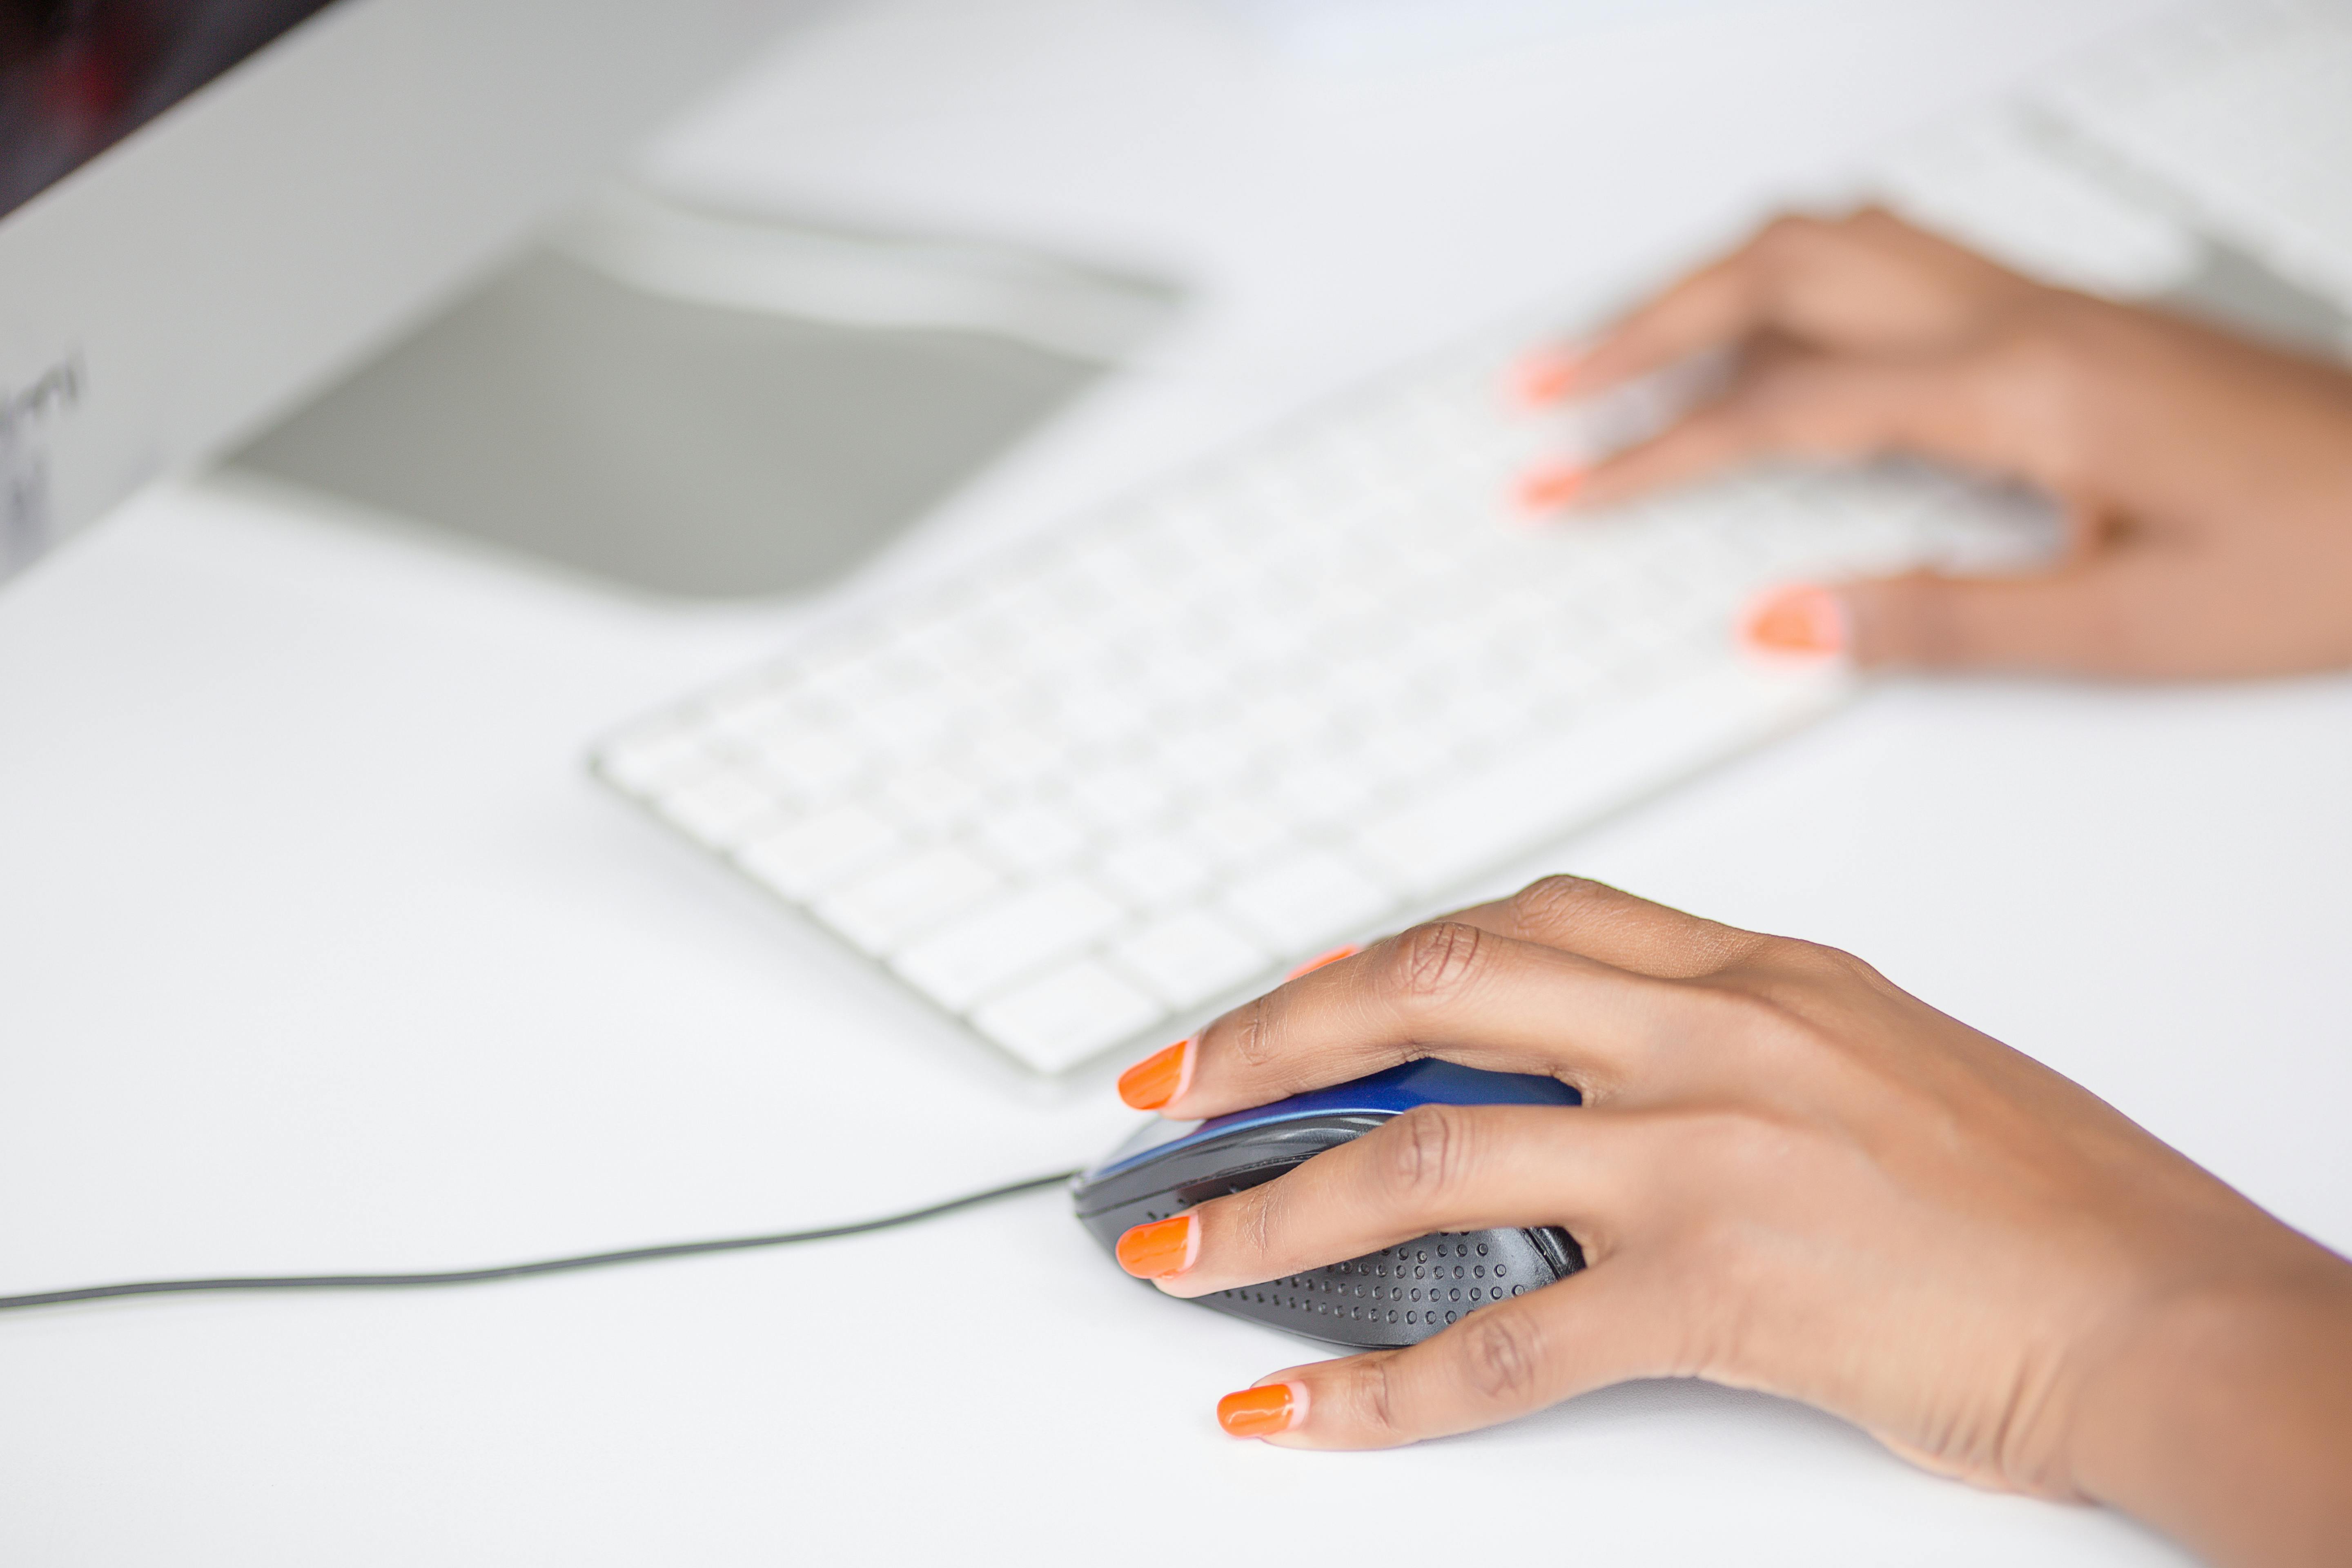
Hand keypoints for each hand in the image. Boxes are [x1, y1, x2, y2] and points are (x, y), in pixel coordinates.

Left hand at [1112, 877, 2351, 1567]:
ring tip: (1179, 1255)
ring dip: (1277, 1208)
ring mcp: (1706, 1154)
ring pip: (1425, 1155)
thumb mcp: (1879, 1068)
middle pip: (1436, 991)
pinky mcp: (1718, 1289)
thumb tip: (1607, 1087)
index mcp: (1757, 974)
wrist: (2171, 1309)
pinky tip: (1301, 1413)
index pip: (1524, 923)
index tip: (1299, 998)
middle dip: (1277, 1038)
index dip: (1384, 958)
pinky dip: (1384, 1391)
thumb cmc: (2052, 1203)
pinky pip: (1506, 1344)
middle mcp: (1714, 1035)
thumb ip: (1739, 1053)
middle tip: (1176, 1094)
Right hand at [1534, 210, 2351, 677]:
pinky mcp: (2056, 311)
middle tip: (1546, 390)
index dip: (1650, 455)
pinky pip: (1883, 251)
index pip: (1780, 408)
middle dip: (1640, 328)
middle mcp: (2016, 316)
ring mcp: (2036, 298)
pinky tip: (1763, 327)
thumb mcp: (2120, 633)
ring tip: (1619, 347)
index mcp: (2020, 393)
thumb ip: (1935, 623)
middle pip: (1780, 271)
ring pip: (1830, 237)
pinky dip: (1787, 276)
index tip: (1560, 490)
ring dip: (1706, 283)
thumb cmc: (2318, 560)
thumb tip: (1780, 621)